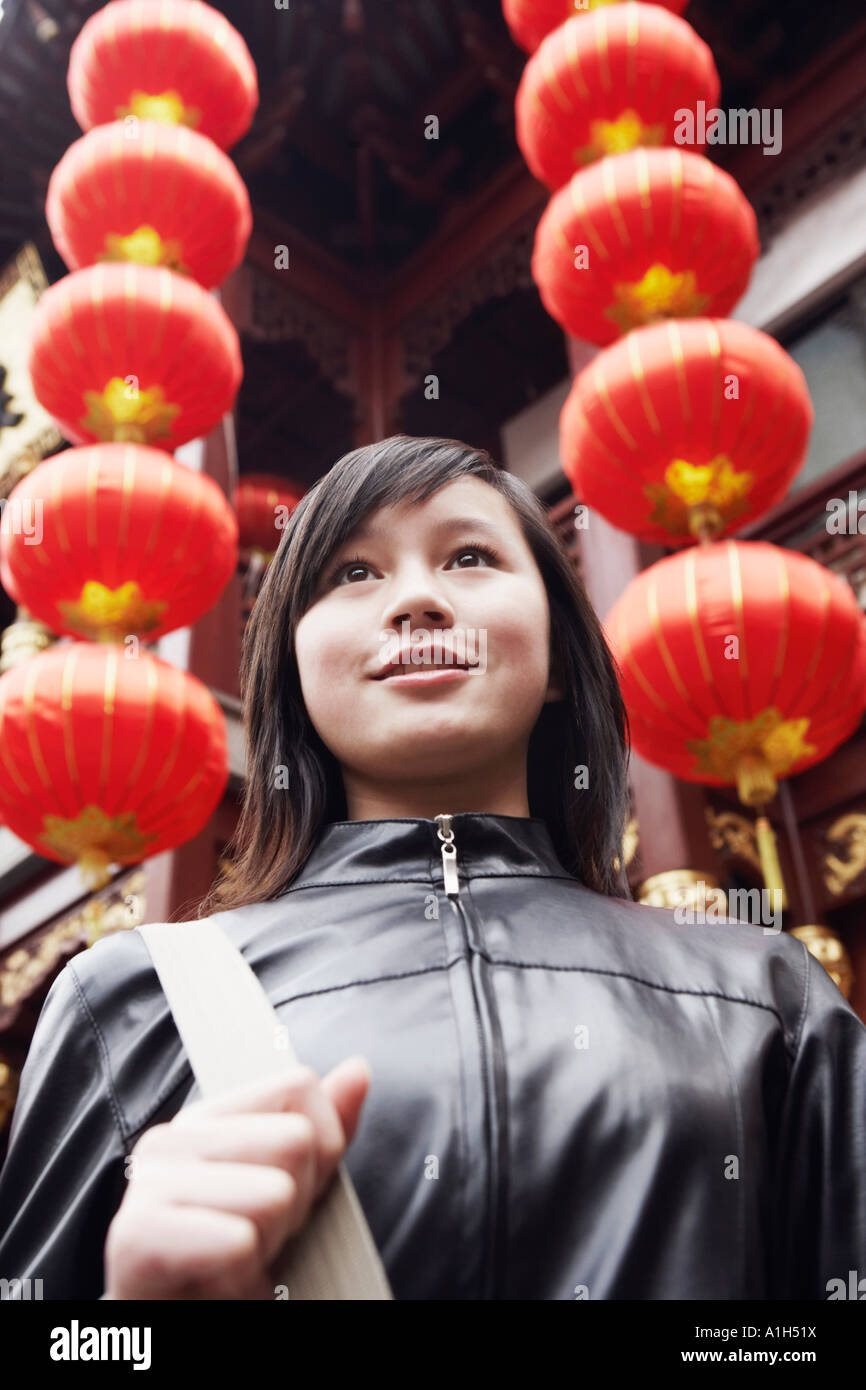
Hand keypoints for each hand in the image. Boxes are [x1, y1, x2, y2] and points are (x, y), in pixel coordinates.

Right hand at [103, 1056, 371, 1298]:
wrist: (175, 1323)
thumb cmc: (232, 1267)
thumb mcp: (291, 1193)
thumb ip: (324, 1133)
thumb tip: (357, 1071)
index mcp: (203, 1120)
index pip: (298, 1086)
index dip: (316, 1154)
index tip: (281, 1202)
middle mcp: (170, 1140)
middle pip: (295, 1139)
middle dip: (293, 1205)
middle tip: (254, 1241)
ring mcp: (148, 1184)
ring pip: (274, 1192)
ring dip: (268, 1244)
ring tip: (235, 1265)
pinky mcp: (138, 1236)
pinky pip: (238, 1241)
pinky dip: (244, 1277)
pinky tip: (217, 1287)